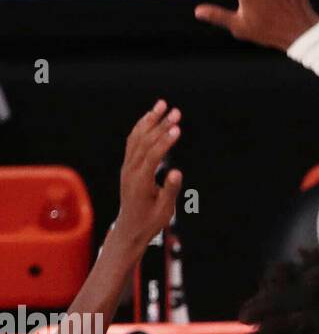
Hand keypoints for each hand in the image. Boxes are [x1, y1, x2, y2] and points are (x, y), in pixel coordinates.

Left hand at [115, 101, 182, 247]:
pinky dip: (141, 127)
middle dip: (161, 125)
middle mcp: (131, 170)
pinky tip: (150, 118)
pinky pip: (133, 141)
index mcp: (140, 181)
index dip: (165, 141)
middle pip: (145, 141)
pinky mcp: (128, 166)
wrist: (130, 228)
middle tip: (176, 111)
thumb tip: (177, 171)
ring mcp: (127, 166)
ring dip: (150, 120)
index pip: (153, 155)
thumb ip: (170, 190)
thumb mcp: (164, 210)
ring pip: (137, 138)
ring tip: (162, 105)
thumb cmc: (150, 221)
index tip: (177, 129)